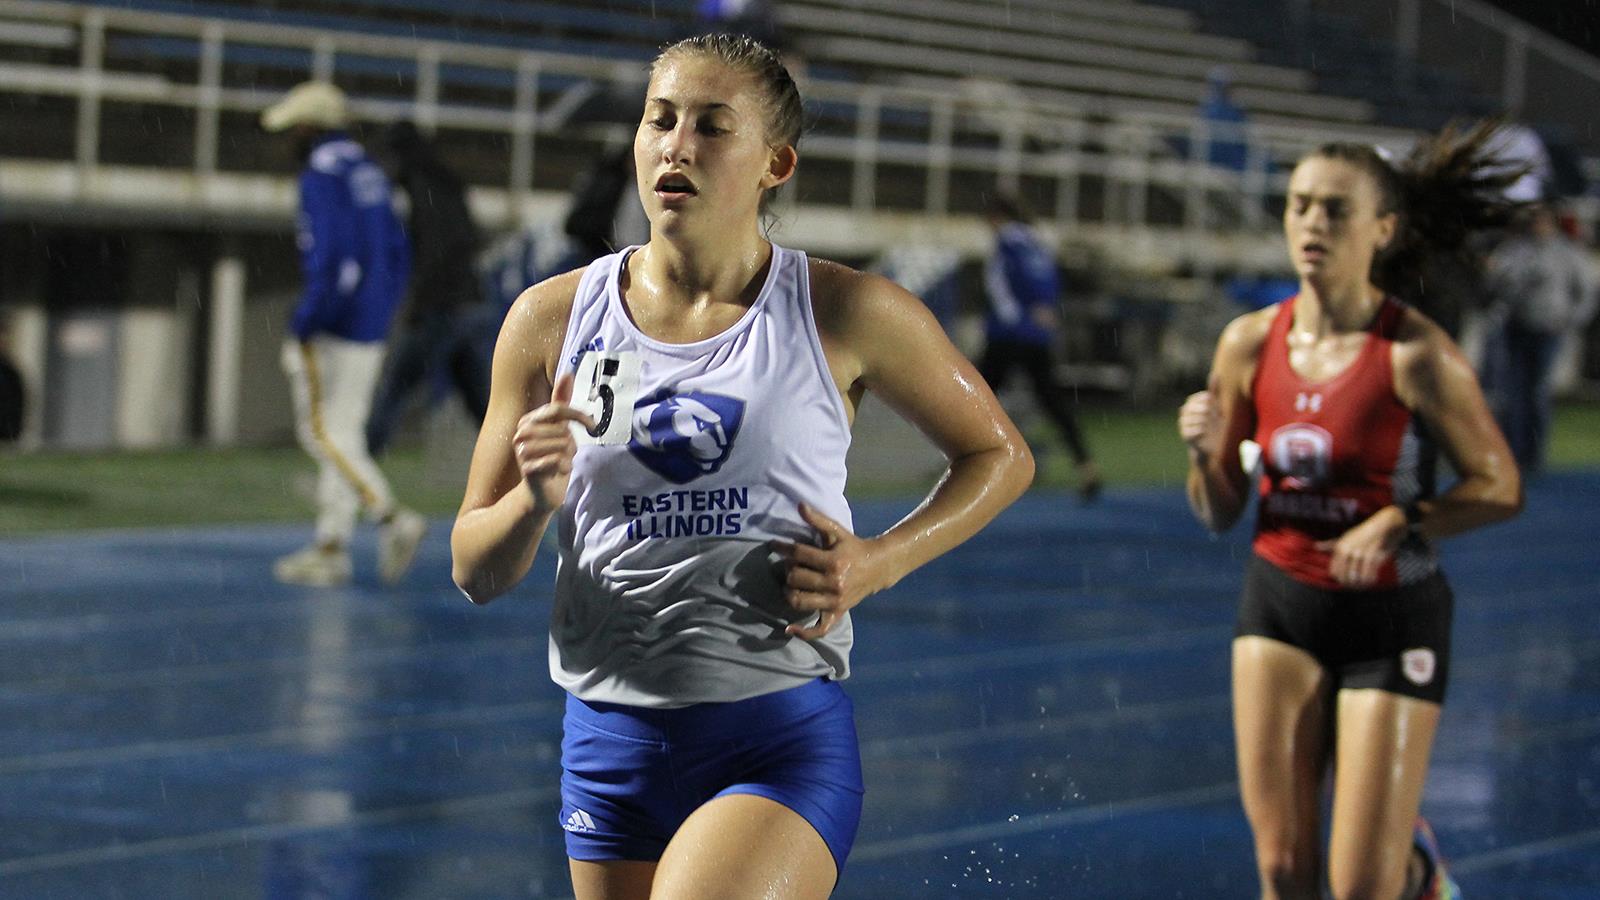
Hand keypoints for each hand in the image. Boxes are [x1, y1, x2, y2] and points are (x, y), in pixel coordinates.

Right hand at [512, 372, 595, 515]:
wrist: (540, 493)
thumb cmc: (551, 459)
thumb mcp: (559, 429)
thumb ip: (561, 402)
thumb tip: (567, 373)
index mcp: (528, 420)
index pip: (558, 408)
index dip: (579, 415)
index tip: (592, 425)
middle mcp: (521, 433)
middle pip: (562, 429)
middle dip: (571, 443)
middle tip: (564, 454)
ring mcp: (522, 451)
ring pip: (562, 444)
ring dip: (568, 456)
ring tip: (560, 463)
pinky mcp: (527, 468)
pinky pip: (557, 460)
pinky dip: (564, 467)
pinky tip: (557, 472)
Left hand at [778, 503, 882, 640]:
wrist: (877, 567)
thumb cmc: (852, 547)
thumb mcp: (837, 532)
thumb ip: (818, 520)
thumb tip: (800, 505)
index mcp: (834, 562)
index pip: (799, 554)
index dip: (783, 547)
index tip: (774, 545)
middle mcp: (834, 583)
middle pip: (795, 577)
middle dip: (787, 569)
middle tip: (788, 564)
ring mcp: (835, 601)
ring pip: (799, 601)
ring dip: (788, 591)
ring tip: (789, 584)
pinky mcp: (837, 613)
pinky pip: (819, 629)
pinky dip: (803, 633)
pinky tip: (789, 630)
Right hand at [1178, 389, 1223, 459]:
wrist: (1210, 444)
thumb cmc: (1213, 423)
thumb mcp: (1214, 406)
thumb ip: (1214, 391)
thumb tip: (1216, 374)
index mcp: (1190, 403)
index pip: (1204, 397)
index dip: (1213, 404)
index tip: (1215, 410)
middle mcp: (1184, 412)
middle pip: (1203, 408)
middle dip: (1212, 415)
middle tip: (1213, 421)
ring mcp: (1183, 424)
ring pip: (1201, 419)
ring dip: (1209, 424)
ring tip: (1209, 428)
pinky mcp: (1185, 435)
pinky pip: (1198, 430)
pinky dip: (1204, 432)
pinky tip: (1204, 434)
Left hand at [1315, 505, 1407, 587]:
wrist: (1381, 527)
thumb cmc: (1361, 533)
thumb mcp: (1344, 537)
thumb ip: (1330, 544)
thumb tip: (1315, 546)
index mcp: (1340, 548)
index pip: (1334, 571)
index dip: (1339, 579)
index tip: (1345, 582)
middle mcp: (1349, 551)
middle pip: (1345, 576)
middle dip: (1349, 584)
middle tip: (1354, 586)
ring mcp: (1361, 554)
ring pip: (1357, 577)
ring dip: (1360, 584)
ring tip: (1362, 585)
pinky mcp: (1373, 557)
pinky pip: (1369, 574)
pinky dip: (1369, 580)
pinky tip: (1370, 581)